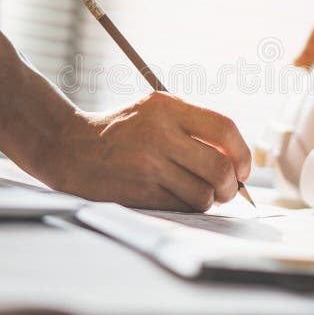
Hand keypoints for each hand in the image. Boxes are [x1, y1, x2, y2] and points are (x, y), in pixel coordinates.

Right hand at [37, 92, 250, 211]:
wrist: (71, 148)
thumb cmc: (122, 131)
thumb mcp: (155, 111)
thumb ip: (193, 126)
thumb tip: (237, 160)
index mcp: (167, 107)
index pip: (224, 128)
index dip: (242, 153)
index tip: (243, 168)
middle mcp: (159, 133)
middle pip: (219, 167)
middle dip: (232, 186)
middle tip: (229, 190)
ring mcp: (148, 164)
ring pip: (204, 194)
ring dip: (211, 200)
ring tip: (202, 194)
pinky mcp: (139, 191)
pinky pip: (182, 206)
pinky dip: (189, 207)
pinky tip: (179, 198)